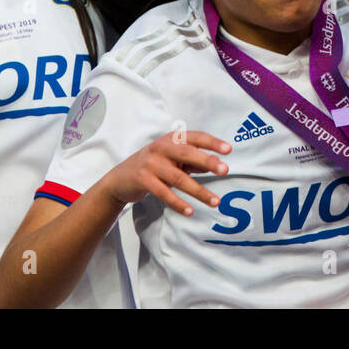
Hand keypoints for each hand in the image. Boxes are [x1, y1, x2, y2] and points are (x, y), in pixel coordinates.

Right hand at [100, 131, 230, 216]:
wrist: (119, 178)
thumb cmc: (154, 165)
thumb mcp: (173, 159)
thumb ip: (193, 161)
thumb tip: (215, 164)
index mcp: (171, 139)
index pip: (195, 137)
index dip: (212, 142)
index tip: (229, 150)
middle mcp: (160, 148)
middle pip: (187, 153)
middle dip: (207, 161)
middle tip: (225, 170)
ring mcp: (150, 164)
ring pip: (178, 178)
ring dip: (199, 191)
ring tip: (216, 201)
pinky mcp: (143, 180)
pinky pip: (164, 193)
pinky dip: (178, 203)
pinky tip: (190, 211)